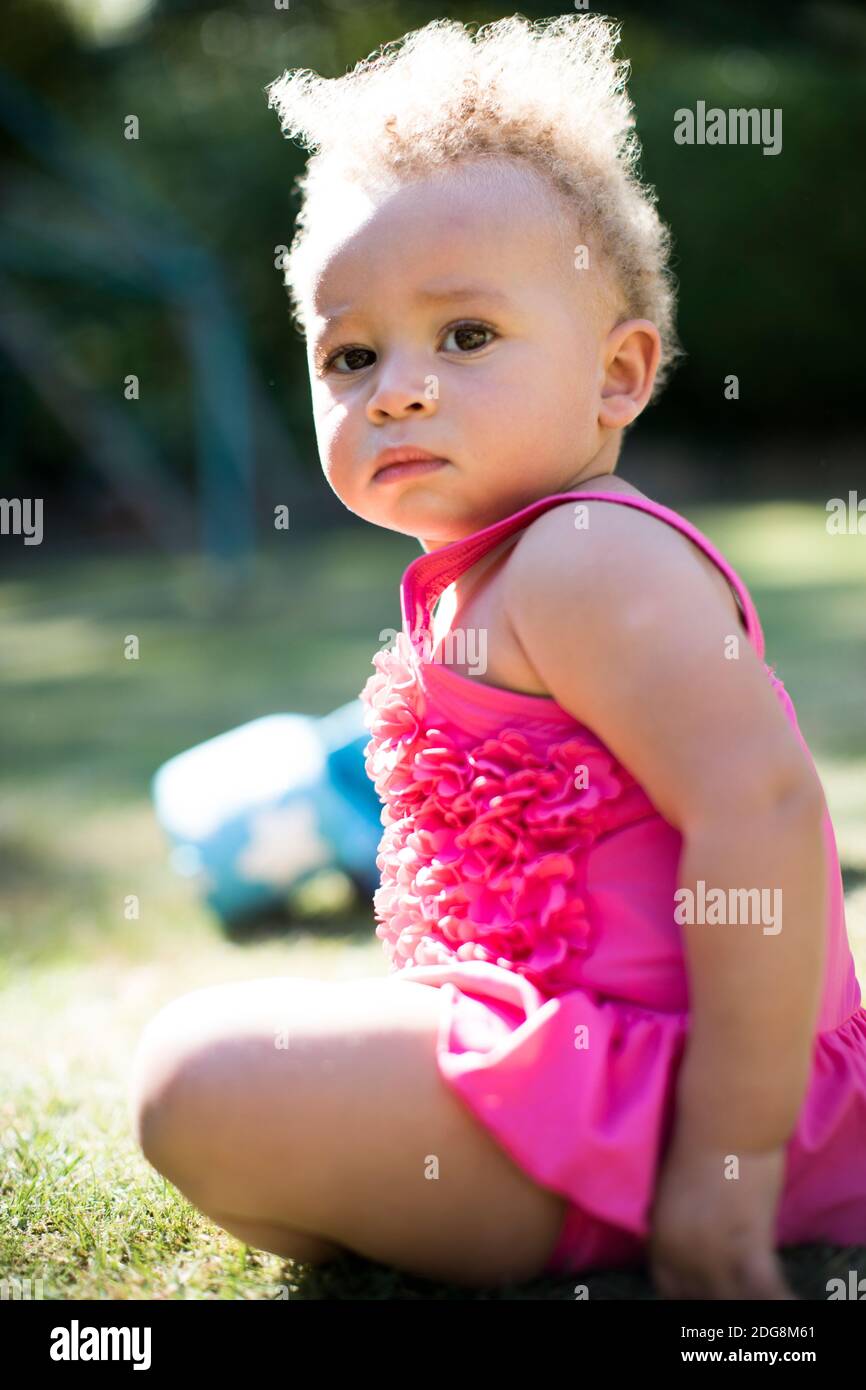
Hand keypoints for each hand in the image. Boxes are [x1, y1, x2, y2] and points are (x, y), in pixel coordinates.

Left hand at [649, 1134, 796, 1299]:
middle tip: (738, 1291)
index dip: (690, 1295)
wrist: (724, 1120)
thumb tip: (688, 1245)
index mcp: (660, 1240)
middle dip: (719, 1297)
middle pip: (702, 1299)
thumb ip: (679, 1225)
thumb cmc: (701, 1143)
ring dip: (748, 1299)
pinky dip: (777, 1299)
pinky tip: (791, 1303)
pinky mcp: (748, 1245)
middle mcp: (682, 1255)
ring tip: (761, 1294)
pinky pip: (764, 1291)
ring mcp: (714, 1254)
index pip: (670, 1290)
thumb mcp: (674, 1192)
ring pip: (733, 1300)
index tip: (705, 1292)